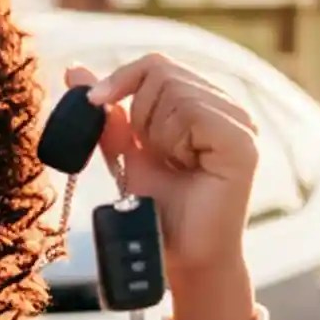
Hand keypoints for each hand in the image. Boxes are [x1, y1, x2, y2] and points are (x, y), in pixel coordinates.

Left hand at [66, 53, 259, 319]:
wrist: (177, 255)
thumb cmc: (155, 208)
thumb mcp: (124, 153)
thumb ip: (107, 115)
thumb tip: (77, 71)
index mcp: (202, 104)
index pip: (156, 64)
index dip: (121, 79)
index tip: (95, 102)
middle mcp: (226, 108)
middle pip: (161, 72)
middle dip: (139, 114)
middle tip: (153, 153)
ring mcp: (240, 123)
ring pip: (174, 89)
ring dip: (155, 131)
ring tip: (172, 163)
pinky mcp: (242, 144)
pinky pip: (193, 111)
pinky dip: (173, 138)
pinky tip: (184, 163)